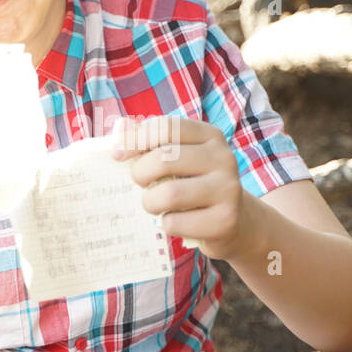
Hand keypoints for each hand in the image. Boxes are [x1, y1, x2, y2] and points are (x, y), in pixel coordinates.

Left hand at [110, 115, 252, 260]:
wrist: (233, 219)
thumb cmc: (194, 182)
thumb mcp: (177, 156)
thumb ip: (148, 139)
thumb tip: (120, 128)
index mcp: (210, 135)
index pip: (166, 128)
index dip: (135, 140)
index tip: (117, 155)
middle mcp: (224, 158)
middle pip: (164, 159)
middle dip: (140, 174)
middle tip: (141, 183)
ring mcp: (228, 189)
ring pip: (169, 194)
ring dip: (151, 202)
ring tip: (155, 204)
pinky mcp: (225, 220)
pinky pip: (176, 222)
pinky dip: (166, 223)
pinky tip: (176, 221)